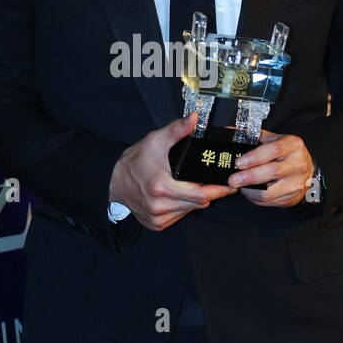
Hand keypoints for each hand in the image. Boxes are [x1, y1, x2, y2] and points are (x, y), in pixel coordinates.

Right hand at [109, 112, 235, 230]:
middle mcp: (159, 206)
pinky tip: (182, 195)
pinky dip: (184, 207)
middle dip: (210, 194)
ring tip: (198, 186)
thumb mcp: (155, 140)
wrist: (113, 181)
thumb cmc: (135, 160)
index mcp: (161, 187)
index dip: (218, 190)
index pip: (199, 195)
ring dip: (196, 201)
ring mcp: (157, 218)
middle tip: (218, 182)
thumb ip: (176, 130)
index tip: (230, 185)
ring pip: (189, 211)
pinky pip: (178, 217)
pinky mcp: (155, 224)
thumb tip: (194, 118)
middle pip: (197, 204)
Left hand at [226, 129, 312, 207]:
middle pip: (273, 172)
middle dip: (250, 177)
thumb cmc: (286, 153)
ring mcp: (297, 183)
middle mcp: (298, 164)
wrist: (305, 171)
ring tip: (239, 186)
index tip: (239, 163)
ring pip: (270, 192)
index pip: (275, 149)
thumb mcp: (274, 139)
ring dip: (250, 190)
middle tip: (233, 180)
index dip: (255, 157)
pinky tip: (250, 191)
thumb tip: (231, 134)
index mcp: (293, 145)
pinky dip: (255, 197)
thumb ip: (254, 137)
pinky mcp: (291, 198)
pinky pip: (269, 201)